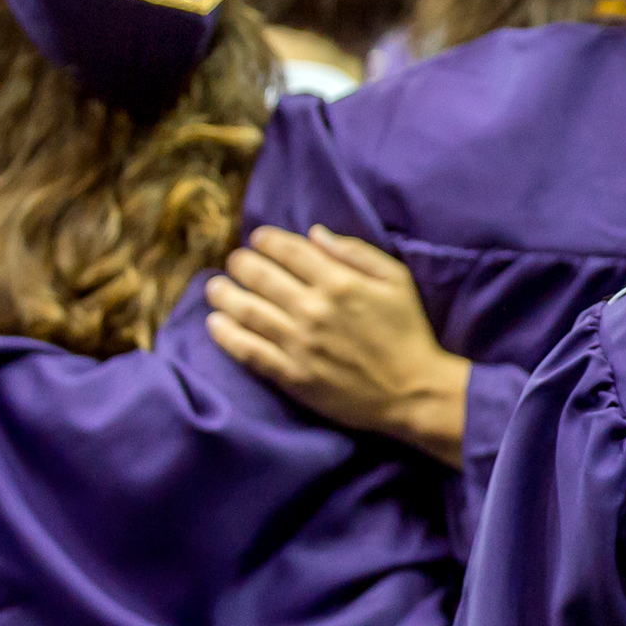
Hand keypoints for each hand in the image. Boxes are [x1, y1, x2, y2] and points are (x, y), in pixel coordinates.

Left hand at [207, 226, 474, 464]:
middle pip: (261, 277)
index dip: (267, 240)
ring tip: (214, 287)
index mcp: (339, 282)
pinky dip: (226, 335)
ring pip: (247, 311)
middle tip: (234, 261)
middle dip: (241, 264)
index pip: (290, 251)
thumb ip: (356, 252)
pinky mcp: (290, 374)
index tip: (257, 238)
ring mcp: (298, 344)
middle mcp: (313, 309)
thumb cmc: (407, 331)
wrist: (411, 392)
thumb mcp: (396, 280)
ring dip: (224, 295)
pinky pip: (248, 350)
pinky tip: (215, 323)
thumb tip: (314, 233)